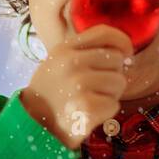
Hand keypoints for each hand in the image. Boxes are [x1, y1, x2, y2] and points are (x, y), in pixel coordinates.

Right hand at [20, 24, 132, 150]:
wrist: (33, 125)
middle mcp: (71, 62)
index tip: (126, 53)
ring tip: (90, 100)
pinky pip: (114, 104)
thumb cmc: (51, 94)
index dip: (122, 41)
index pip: (104, 33)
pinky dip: (106, 112)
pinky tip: (89, 114)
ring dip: (110, 94)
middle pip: (117, 59)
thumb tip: (122, 51)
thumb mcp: (58, 62)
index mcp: (64, 49)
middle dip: (112, 74)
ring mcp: (79, 84)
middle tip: (95, 88)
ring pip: (119, 82)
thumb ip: (85, 51)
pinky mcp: (86, 107)